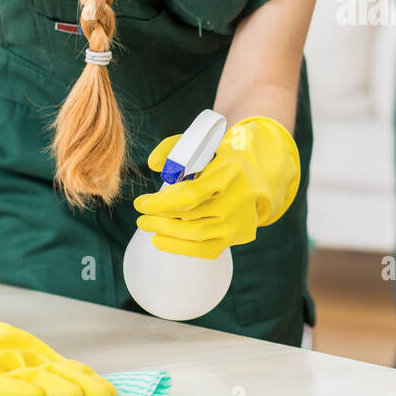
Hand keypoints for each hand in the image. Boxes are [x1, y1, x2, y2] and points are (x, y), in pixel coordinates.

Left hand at [133, 116, 300, 258]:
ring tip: (146, 225)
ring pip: (195, 234)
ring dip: (165, 232)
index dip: (162, 203)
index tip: (142, 203)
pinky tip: (159, 241)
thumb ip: (173, 148)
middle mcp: (236, 200)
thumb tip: (154, 164)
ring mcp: (237, 221)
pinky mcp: (236, 236)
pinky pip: (205, 249)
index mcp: (229, 172)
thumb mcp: (201, 146)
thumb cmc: (218, 161)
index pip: (190, 194)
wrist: (255, 179)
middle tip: (140, 215)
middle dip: (158, 218)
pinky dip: (179, 248)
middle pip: (190, 217)